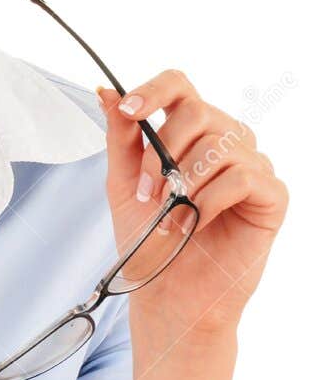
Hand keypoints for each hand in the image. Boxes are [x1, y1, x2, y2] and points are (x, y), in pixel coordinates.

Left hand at [97, 69, 288, 345]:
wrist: (169, 293)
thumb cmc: (150, 240)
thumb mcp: (124, 184)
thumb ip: (121, 138)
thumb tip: (107, 93)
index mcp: (191, 133)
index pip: (179, 86)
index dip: (154, 91)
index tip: (129, 110)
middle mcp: (226, 141)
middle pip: (198, 112)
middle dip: (163, 153)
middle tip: (148, 193)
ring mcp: (253, 166)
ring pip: (219, 146)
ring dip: (184, 184)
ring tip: (171, 218)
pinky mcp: (272, 196)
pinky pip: (242, 177)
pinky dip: (210, 201)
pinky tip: (198, 222)